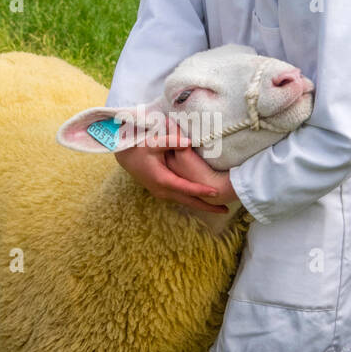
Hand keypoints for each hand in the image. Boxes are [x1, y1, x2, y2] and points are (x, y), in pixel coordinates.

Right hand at [115, 140, 229, 213]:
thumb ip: (172, 141)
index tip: (216, 192)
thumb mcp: (154, 143)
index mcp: (162, 180)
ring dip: (201, 205)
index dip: (201, 190)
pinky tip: (203, 202)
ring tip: (219, 209)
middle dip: (207, 206)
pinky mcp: (161, 191)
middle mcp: (163, 190)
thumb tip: (189, 142)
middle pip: (189, 201)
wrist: (125, 157)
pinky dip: (193, 201)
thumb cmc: (139, 147)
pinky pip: (180, 198)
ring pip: (185, 202)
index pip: (186, 188)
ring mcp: (161, 193)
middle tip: (225, 210)